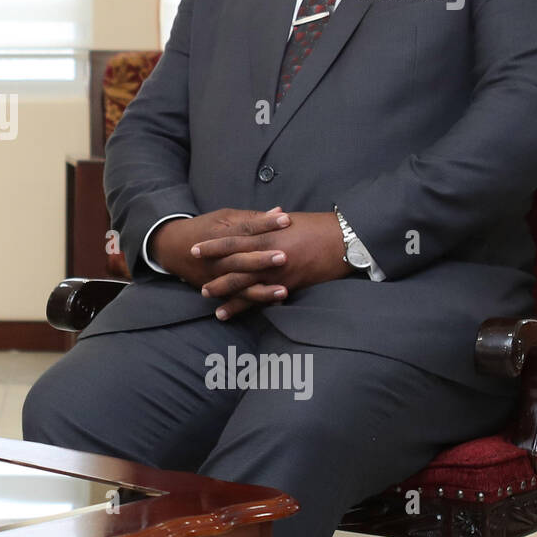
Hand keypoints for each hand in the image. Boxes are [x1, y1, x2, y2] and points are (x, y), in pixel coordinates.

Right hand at [149, 207, 293, 290]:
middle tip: (284, 256)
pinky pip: (238, 298)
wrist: (172, 248)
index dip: (265, 224)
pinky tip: (275, 304)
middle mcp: (217, 257)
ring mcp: (216, 276)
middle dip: (262, 259)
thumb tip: (279, 212)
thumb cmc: (204, 229)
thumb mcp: (223, 218)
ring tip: (283, 290)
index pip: (245, 228)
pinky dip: (255, 303)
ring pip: (240, 284)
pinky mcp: (217, 289)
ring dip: (262, 290)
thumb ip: (251, 218)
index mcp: (219, 234)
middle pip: (241, 258)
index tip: (286, 220)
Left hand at [193, 211, 350, 318]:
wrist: (344, 239)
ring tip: (205, 296)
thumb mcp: (290, 222)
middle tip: (193, 274)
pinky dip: (243, 306)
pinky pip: (259, 298)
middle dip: (211, 269)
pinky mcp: (286, 284)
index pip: (232, 239)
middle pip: (231, 261)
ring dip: (222, 290)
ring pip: (241, 282)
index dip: (213, 245)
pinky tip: (229, 313)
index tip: (195, 248)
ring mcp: (275, 269)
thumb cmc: (319, 228)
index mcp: (266, 233)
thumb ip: (270, 225)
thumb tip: (258, 223)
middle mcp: (267, 251)